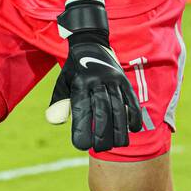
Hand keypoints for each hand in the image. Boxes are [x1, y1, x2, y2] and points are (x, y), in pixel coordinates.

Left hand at [45, 0, 149, 152]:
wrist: (89, 42)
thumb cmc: (74, 69)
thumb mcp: (62, 82)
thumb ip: (59, 102)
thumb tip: (55, 121)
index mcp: (80, 82)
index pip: (81, 109)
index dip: (82, 128)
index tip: (81, 145)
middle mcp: (97, 80)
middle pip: (102, 111)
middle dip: (102, 133)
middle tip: (100, 149)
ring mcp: (113, 79)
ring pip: (119, 107)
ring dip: (120, 129)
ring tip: (118, 145)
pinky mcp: (123, 80)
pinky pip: (131, 99)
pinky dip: (134, 114)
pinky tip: (134, 129)